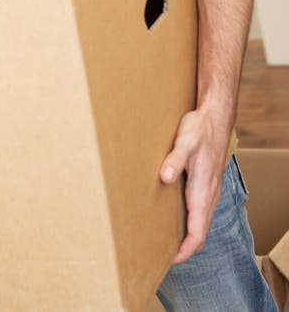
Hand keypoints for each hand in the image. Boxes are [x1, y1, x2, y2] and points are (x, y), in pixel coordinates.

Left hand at [159, 105, 230, 264]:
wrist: (216, 117)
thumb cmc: (200, 129)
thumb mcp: (185, 141)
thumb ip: (174, 159)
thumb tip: (164, 177)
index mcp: (203, 192)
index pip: (197, 234)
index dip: (185, 251)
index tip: (170, 261)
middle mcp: (209, 195)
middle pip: (200, 233)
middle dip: (184, 249)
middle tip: (162, 256)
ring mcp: (210, 190)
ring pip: (201, 222)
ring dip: (188, 236)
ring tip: (166, 241)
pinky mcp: (207, 183)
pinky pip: (201, 211)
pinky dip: (190, 222)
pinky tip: (175, 216)